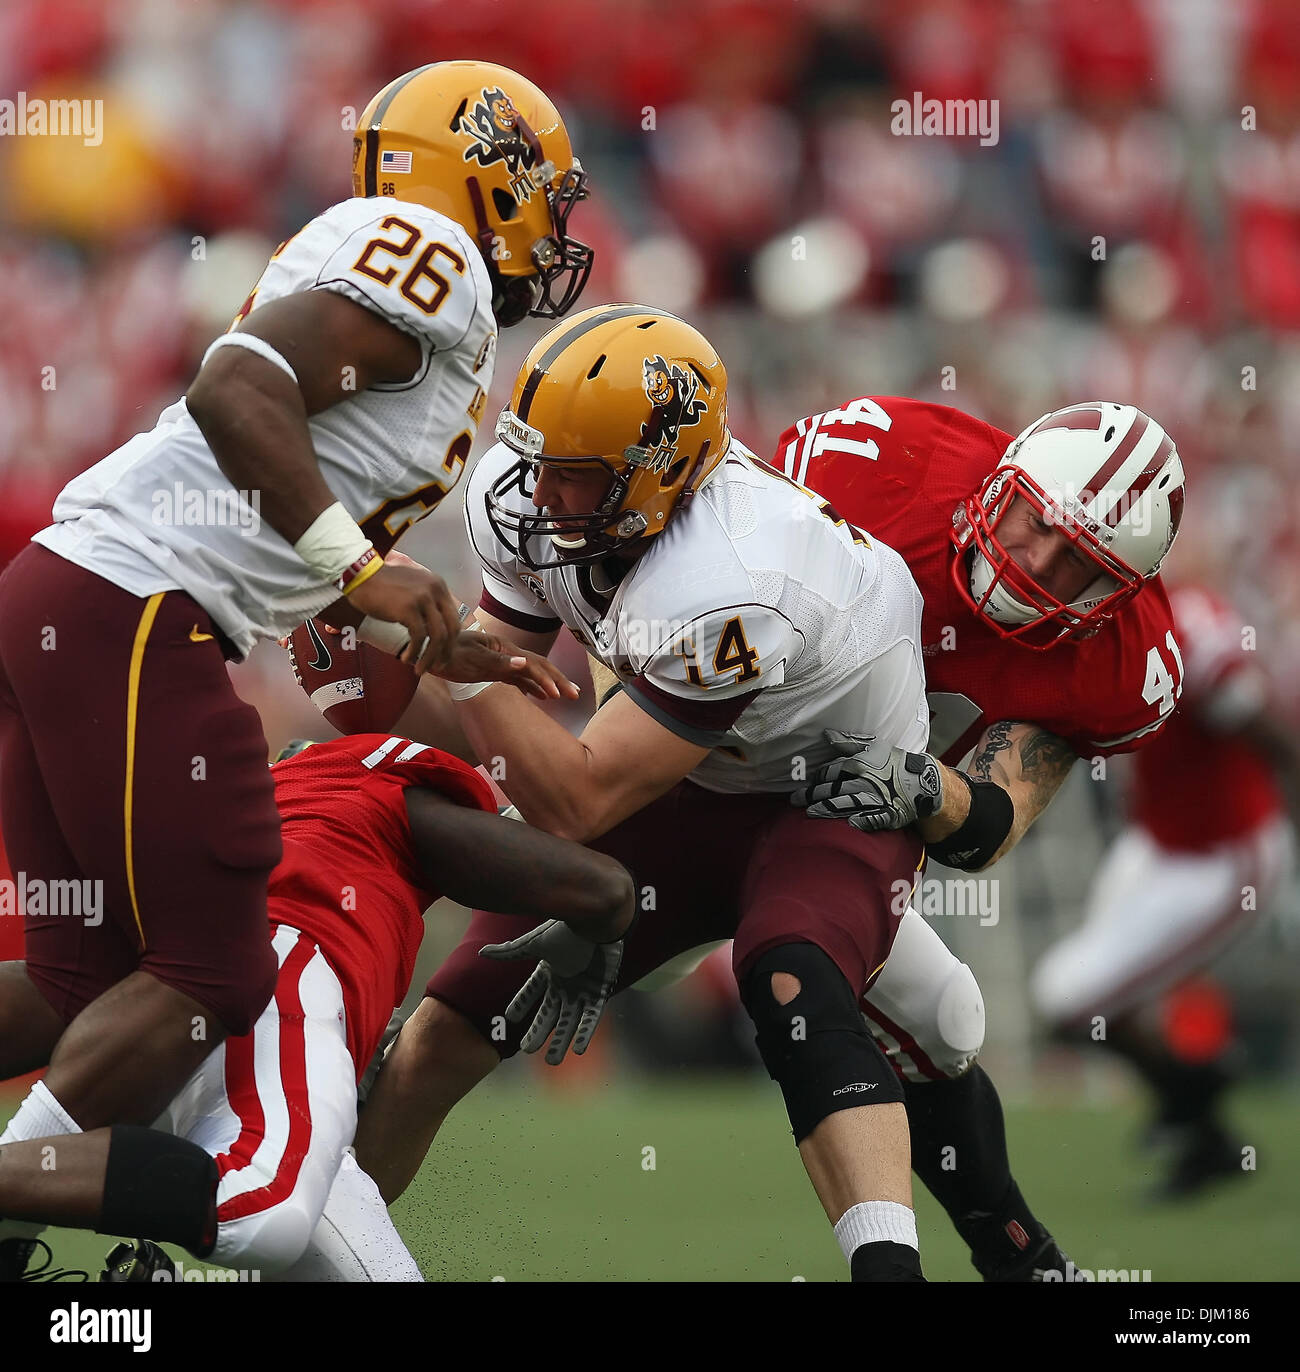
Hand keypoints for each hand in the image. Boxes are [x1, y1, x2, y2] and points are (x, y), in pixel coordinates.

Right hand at [346, 562, 462, 674]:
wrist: (360, 575)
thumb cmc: (383, 584)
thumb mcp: (414, 587)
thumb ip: (428, 602)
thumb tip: (435, 627)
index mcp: (439, 585)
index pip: (453, 618)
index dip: (451, 640)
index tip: (444, 654)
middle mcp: (435, 590)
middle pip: (451, 629)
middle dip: (446, 652)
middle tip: (439, 666)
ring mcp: (423, 598)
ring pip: (437, 636)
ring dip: (430, 657)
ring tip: (421, 669)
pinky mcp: (409, 608)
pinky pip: (419, 637)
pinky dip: (414, 651)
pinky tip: (407, 658)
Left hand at [439, 629, 579, 701]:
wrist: (430, 651)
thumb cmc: (448, 654)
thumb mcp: (473, 658)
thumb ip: (500, 662)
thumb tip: (525, 663)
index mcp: (505, 649)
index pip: (534, 665)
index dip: (548, 679)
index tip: (558, 695)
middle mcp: (507, 654)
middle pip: (538, 667)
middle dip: (557, 680)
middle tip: (575, 694)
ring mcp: (502, 662)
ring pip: (531, 673)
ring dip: (548, 684)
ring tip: (564, 696)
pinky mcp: (494, 670)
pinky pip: (519, 679)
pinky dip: (532, 687)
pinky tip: (538, 696)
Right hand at [480, 920, 623, 1064]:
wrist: (597, 923)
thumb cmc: (567, 930)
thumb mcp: (535, 943)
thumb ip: (510, 952)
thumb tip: (482, 952)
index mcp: (549, 970)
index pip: (531, 992)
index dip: (522, 1004)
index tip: (510, 1019)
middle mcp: (564, 983)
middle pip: (549, 1013)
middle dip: (538, 1031)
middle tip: (528, 1049)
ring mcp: (582, 989)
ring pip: (569, 1020)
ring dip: (561, 1040)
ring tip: (552, 1061)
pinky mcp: (599, 992)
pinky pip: (591, 1017)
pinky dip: (585, 1032)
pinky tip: (578, 1050)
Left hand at [792, 729, 943, 831]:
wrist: (923, 779)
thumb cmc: (895, 762)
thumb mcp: (873, 747)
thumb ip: (848, 743)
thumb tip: (827, 735)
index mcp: (858, 765)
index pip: (830, 773)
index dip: (816, 778)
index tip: (807, 783)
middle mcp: (864, 782)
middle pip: (833, 789)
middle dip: (812, 795)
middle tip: (796, 800)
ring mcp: (876, 799)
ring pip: (847, 803)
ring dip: (828, 809)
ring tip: (811, 813)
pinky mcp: (888, 814)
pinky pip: (874, 818)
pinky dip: (863, 820)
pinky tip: (850, 824)